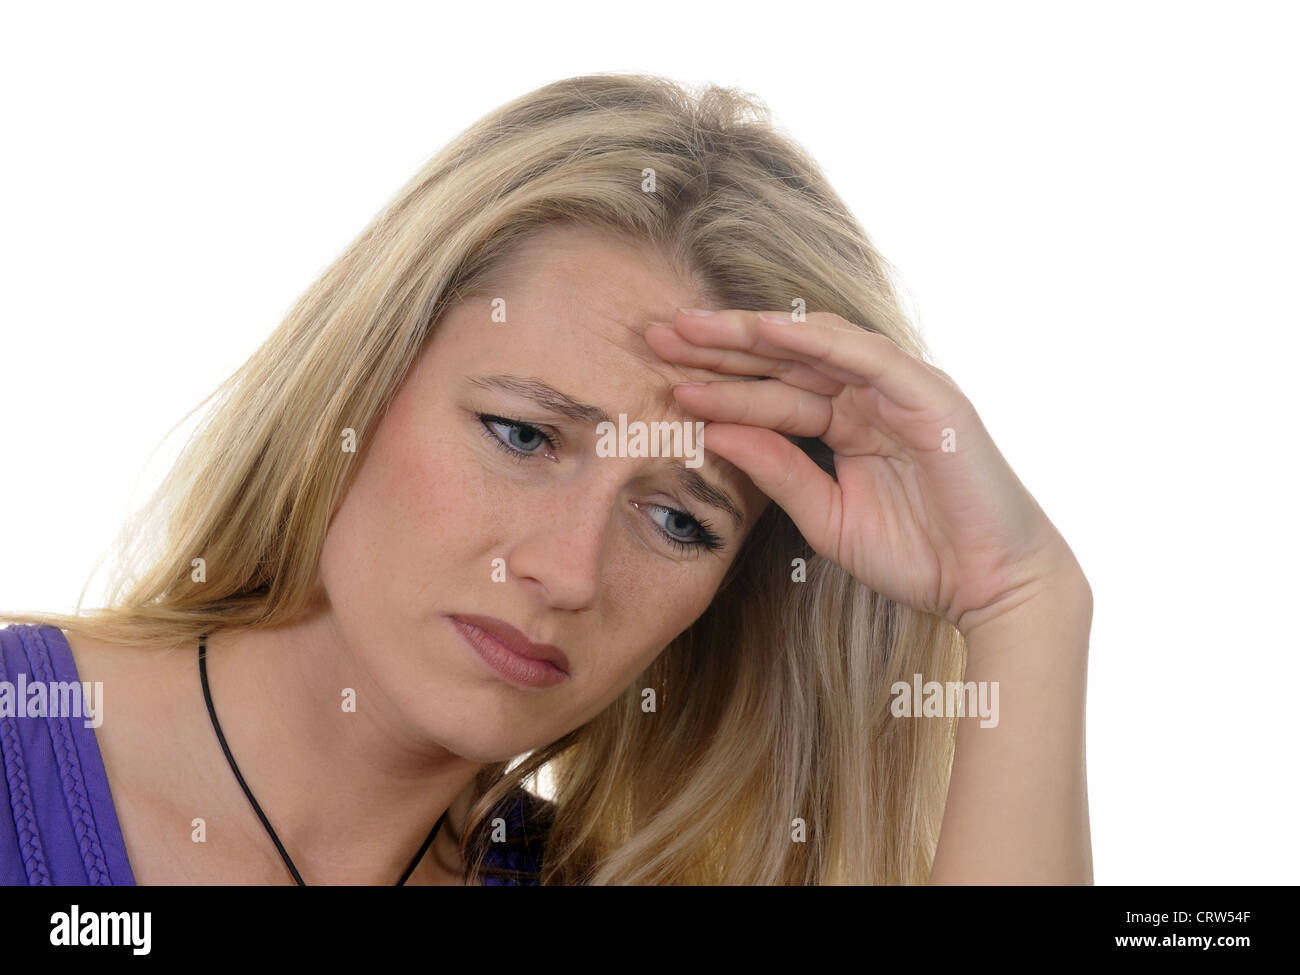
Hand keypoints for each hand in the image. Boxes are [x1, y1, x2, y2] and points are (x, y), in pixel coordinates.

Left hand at [645, 308, 1086, 637]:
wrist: (991, 587)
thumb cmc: (918, 556)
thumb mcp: (826, 516)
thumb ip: (777, 471)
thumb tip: (716, 432)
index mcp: (847, 423)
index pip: (772, 389)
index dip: (717, 379)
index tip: (660, 373)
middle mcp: (869, 397)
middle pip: (784, 358)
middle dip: (721, 345)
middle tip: (656, 332)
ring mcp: (900, 390)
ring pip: (816, 346)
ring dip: (754, 333)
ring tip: (694, 327)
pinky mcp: (930, 394)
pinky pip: (867, 357)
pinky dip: (818, 341)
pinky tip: (767, 329)